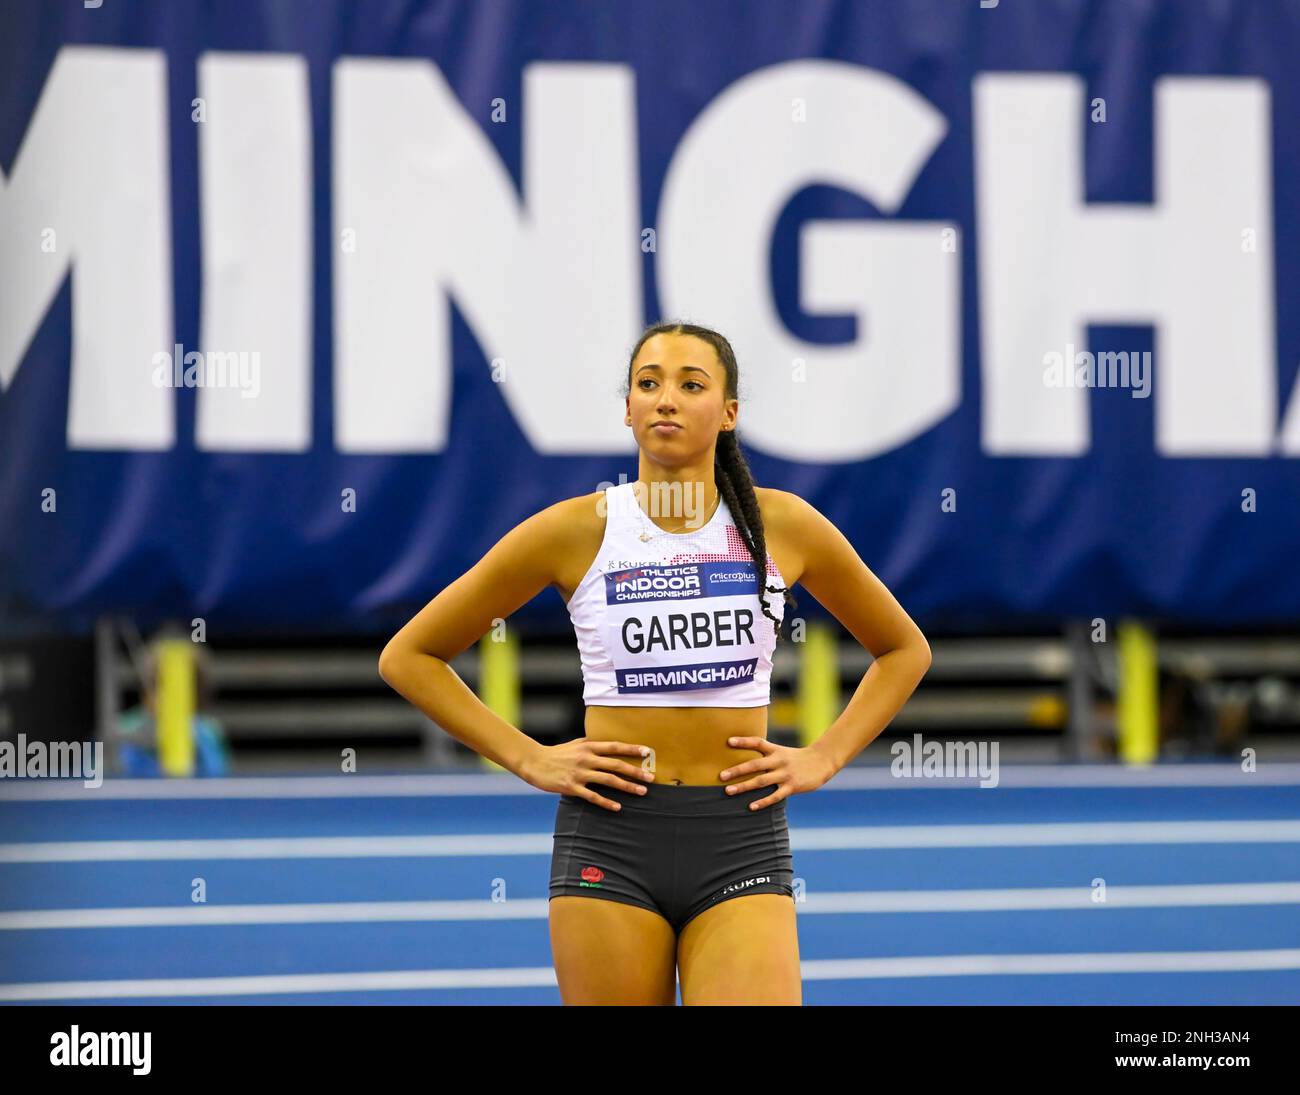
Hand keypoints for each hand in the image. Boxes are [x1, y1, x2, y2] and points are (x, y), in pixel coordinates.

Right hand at [519, 739, 654, 810]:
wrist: (534, 762)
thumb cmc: (557, 753)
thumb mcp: (576, 744)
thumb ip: (592, 745)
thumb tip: (609, 745)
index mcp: (588, 746)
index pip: (614, 746)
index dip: (632, 748)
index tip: (647, 751)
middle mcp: (586, 758)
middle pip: (616, 765)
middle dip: (636, 771)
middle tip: (651, 778)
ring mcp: (579, 773)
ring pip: (608, 780)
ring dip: (627, 787)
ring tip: (642, 792)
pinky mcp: (571, 787)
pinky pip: (592, 796)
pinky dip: (606, 802)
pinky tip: (618, 807)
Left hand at [718, 737, 835, 809]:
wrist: (822, 761)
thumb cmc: (797, 758)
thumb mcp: (782, 752)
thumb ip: (766, 755)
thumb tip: (745, 760)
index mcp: (775, 750)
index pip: (757, 742)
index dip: (743, 741)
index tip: (728, 742)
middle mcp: (778, 761)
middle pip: (754, 764)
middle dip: (737, 770)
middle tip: (721, 776)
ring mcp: (785, 774)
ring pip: (761, 781)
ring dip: (744, 786)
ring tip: (728, 791)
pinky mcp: (792, 786)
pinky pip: (775, 795)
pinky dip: (763, 801)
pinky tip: (751, 806)